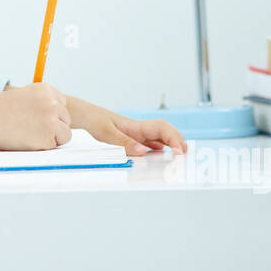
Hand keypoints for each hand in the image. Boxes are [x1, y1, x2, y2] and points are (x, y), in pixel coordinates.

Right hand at [0, 82, 72, 150]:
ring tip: (31, 136)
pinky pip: (55, 146)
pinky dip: (44, 147)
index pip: (61, 103)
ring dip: (52, 137)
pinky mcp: (47, 137)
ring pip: (65, 134)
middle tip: (32, 129)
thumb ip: (39, 103)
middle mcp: (52, 102)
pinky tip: (27, 141)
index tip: (37, 118)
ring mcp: (51, 119)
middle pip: (65, 118)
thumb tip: (51, 116)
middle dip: (53, 126)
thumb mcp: (21, 96)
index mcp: (45, 89)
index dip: (51, 113)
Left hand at [68, 96, 186, 156]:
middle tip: (184, 155)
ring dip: (172, 144)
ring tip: (180, 155)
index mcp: (136, 126)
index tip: (178, 152)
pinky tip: (162, 155)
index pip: (162, 129)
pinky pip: (151, 142)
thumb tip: (143, 151)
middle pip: (166, 131)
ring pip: (161, 137)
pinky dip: (160, 148)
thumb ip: (124, 142)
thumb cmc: (96, 120)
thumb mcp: (106, 133)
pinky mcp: (133, 138)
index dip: (174, 139)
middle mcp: (140, 129)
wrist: (86, 115)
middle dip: (178, 141)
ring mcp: (138, 133)